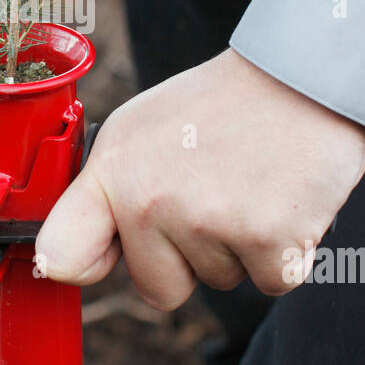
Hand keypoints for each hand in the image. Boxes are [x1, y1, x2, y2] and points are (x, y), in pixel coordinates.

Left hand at [35, 49, 364, 307]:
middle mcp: (150, 200)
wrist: (302, 76)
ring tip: (249, 182)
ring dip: (239, 247)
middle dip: (188, 257)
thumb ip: (108, 190)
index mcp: (113, 170)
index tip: (102, 261)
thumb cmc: (221, 106)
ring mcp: (207, 223)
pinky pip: (271, 282)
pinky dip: (285, 252)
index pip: (62, 253)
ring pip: (218, 281)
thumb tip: (71, 255)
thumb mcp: (141, 129)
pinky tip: (283, 198)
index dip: (77, 268)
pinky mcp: (267, 241)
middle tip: (215, 192)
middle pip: (157, 288)